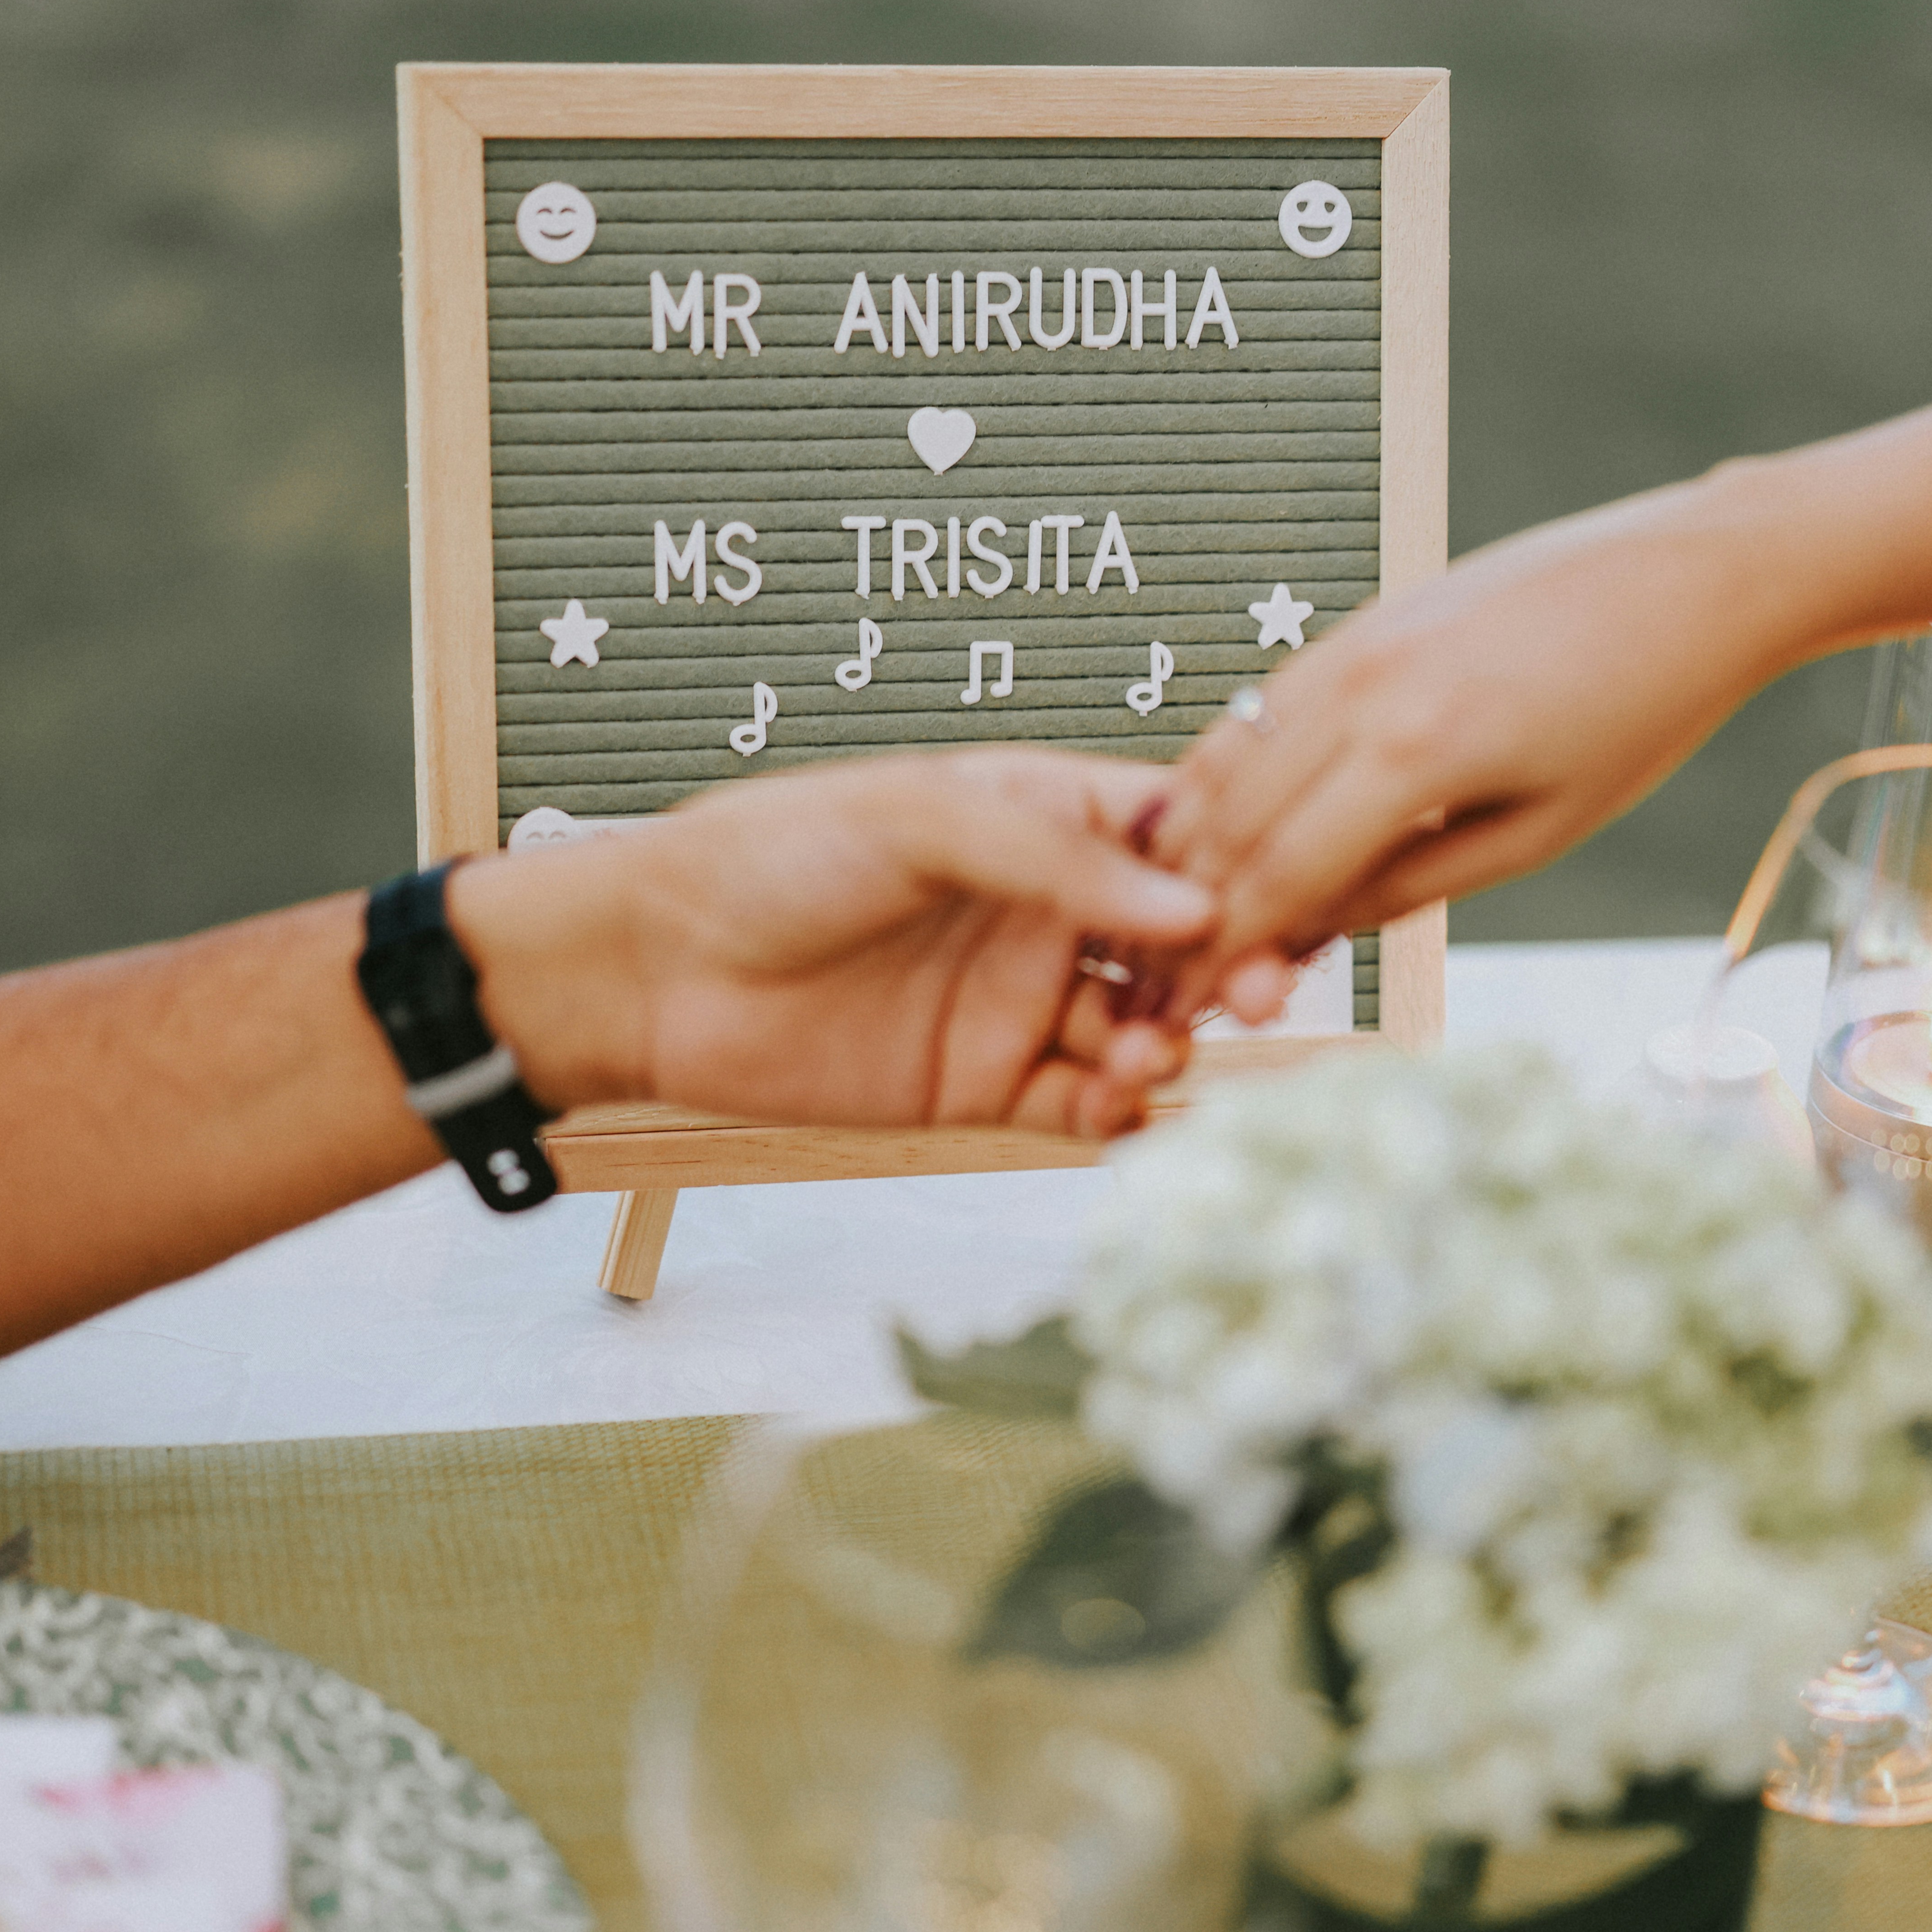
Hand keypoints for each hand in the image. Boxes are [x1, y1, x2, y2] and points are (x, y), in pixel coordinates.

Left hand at [455, 750, 1214, 1137]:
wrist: (659, 964)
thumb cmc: (774, 855)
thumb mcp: (923, 818)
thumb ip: (1056, 856)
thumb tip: (1191, 904)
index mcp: (1043, 819)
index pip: (1176, 835)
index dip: (1236, 868)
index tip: (1272, 902)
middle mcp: (1046, 910)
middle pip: (1180, 944)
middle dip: (1229, 971)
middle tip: (1259, 996)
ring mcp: (1019, 1001)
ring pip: (1140, 1030)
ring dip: (1167, 1045)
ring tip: (1146, 1056)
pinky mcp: (984, 1084)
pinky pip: (1079, 1105)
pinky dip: (1115, 1113)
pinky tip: (1117, 1106)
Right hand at [1150, 472, 1816, 1009]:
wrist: (1690, 575)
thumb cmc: (1640, 713)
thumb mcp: (1537, 834)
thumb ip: (1410, 887)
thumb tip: (1307, 936)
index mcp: (1415, 753)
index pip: (1277, 876)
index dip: (1223, 954)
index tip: (1187, 1011)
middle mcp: (1362, 688)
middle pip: (1231, 822)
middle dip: (1187, 912)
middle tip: (1161, 983)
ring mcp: (1352, 641)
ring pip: (1225, 760)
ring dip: (1191, 847)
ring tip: (1174, 920)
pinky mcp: (1360, 619)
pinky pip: (1260, 708)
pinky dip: (1226, 776)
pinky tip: (1218, 831)